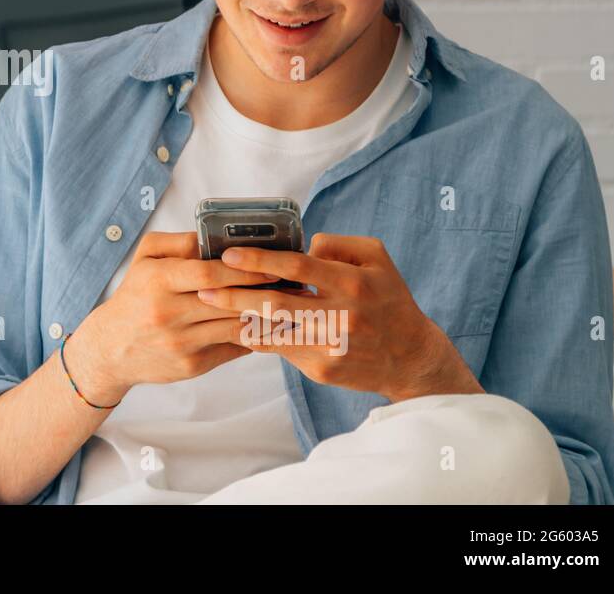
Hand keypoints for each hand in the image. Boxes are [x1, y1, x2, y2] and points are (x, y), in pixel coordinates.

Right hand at [67, 231, 277, 405]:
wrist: (111, 349)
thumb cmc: (134, 297)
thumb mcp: (144, 259)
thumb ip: (177, 242)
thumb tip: (212, 239)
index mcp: (157, 281)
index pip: (209, 273)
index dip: (244, 269)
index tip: (271, 265)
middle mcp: (168, 314)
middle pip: (228, 302)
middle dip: (264, 291)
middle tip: (293, 284)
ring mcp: (181, 343)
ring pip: (235, 327)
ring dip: (265, 317)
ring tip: (289, 304)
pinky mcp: (191, 366)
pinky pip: (231, 349)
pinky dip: (253, 337)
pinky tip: (269, 326)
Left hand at [196, 233, 484, 402]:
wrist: (410, 357)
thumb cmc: (388, 299)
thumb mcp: (376, 259)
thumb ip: (338, 244)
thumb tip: (301, 244)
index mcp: (351, 283)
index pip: (297, 267)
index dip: (259, 260)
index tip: (228, 254)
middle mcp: (340, 316)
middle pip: (276, 303)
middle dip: (235, 294)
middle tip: (203, 286)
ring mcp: (330, 346)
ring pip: (273, 330)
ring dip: (239, 318)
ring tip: (211, 305)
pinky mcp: (322, 369)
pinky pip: (280, 350)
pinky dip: (257, 338)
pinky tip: (237, 326)